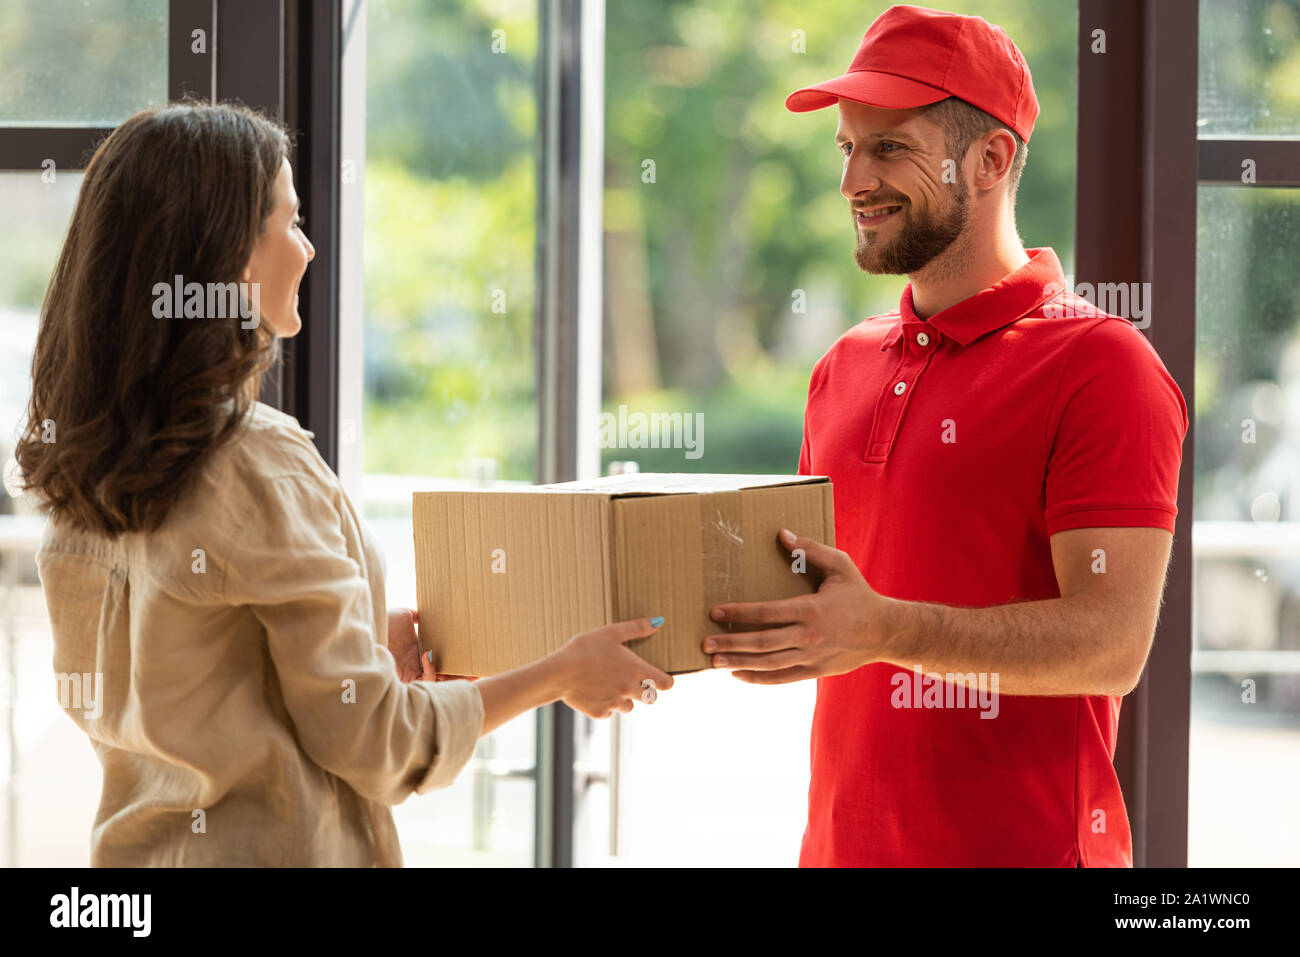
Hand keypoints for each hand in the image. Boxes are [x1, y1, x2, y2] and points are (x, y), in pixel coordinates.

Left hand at [388, 608, 478, 683]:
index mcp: (417, 652)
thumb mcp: (403, 614)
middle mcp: (416, 666)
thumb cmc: (381, 624)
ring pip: (439, 682)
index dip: (457, 660)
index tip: (473, 657)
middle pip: (444, 674)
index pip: (442, 659)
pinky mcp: (405, 681)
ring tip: (473, 671)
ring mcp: (411, 674)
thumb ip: (417, 616)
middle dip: (463, 675)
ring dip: (456, 678)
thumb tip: (427, 612)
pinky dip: (431, 669)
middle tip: (481, 670)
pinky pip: (426, 680)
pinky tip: (429, 655)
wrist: (366, 631)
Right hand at [544, 617, 674, 718]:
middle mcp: (629, 690)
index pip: (666, 684)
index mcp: (636, 670)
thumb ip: (636, 628)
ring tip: (608, 684)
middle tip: (631, 679)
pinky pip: (608, 712)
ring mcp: (614, 704)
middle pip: (651, 698)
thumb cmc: (585, 649)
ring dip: (624, 699)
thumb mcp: (611, 633)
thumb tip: (658, 622)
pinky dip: (605, 705)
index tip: (660, 677)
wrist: (559, 673)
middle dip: (644, 690)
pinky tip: (593, 692)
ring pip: (628, 707)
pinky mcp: (599, 713)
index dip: (666, 681)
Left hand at [702, 529, 897, 684]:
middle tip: (705, 643)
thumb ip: (810, 549)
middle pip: (763, 643)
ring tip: (714, 662)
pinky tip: (738, 674)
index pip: (768, 613)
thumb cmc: (859, 594)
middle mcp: (809, 636)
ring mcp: (812, 657)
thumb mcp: (840, 565)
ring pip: (769, 664)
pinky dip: (759, 678)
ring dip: (739, 663)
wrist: (885, 631)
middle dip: (731, 643)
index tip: (716, 613)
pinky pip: (782, 677)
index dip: (740, 613)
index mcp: (811, 609)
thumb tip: (781, 534)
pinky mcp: (815, 671)